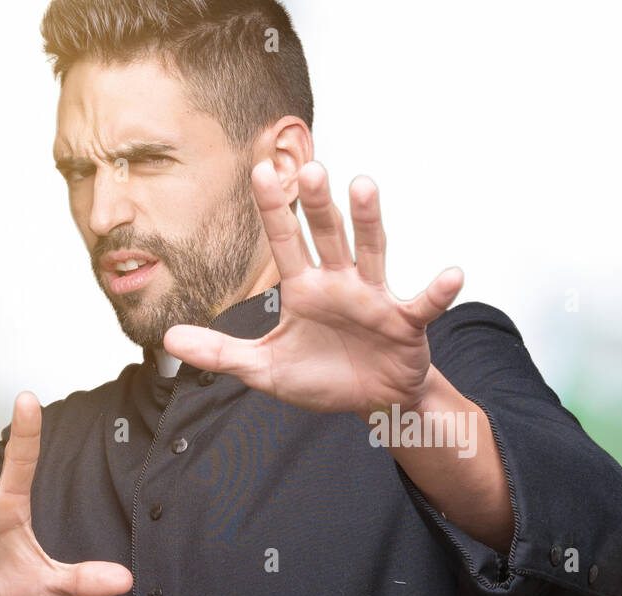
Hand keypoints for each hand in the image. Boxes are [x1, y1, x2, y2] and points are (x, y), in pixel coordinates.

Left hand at [162, 159, 463, 417]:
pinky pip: (423, 304)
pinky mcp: (405, 322)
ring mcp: (374, 298)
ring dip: (369, 220)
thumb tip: (170, 337)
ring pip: (372, 251)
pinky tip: (451, 276)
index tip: (262, 170)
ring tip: (364, 186)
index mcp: (305, 288)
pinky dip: (438, 291)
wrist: (373, 401)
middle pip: (328, 235)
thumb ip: (221, 352)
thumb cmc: (324, 377)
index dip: (275, 208)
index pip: (285, 240)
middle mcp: (340, 283)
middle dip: (319, 204)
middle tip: (310, 169)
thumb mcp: (265, 369)